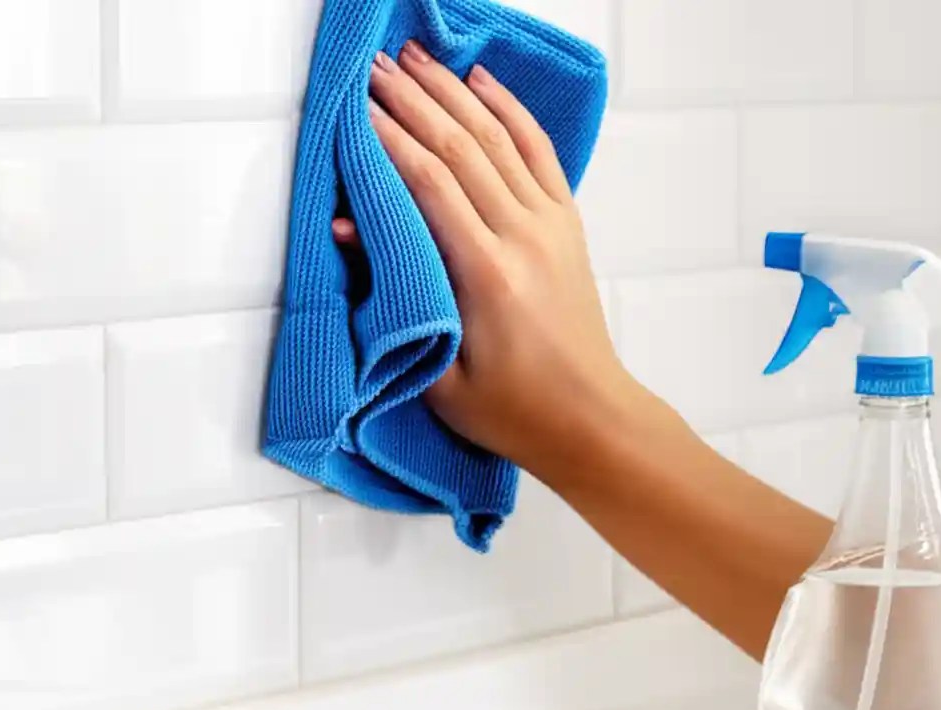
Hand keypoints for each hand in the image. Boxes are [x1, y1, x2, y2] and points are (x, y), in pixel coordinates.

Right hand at [339, 41, 655, 473]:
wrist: (591, 420)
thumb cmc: (514, 412)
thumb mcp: (437, 376)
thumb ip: (391, 301)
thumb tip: (349, 230)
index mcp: (487, 276)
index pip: (429, 185)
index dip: (389, 139)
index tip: (356, 107)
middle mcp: (524, 238)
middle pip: (460, 148)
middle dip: (412, 102)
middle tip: (373, 70)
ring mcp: (551, 226)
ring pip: (496, 139)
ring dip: (452, 94)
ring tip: (414, 59)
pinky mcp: (567, 224)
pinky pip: (538, 151)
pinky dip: (509, 111)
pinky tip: (481, 83)